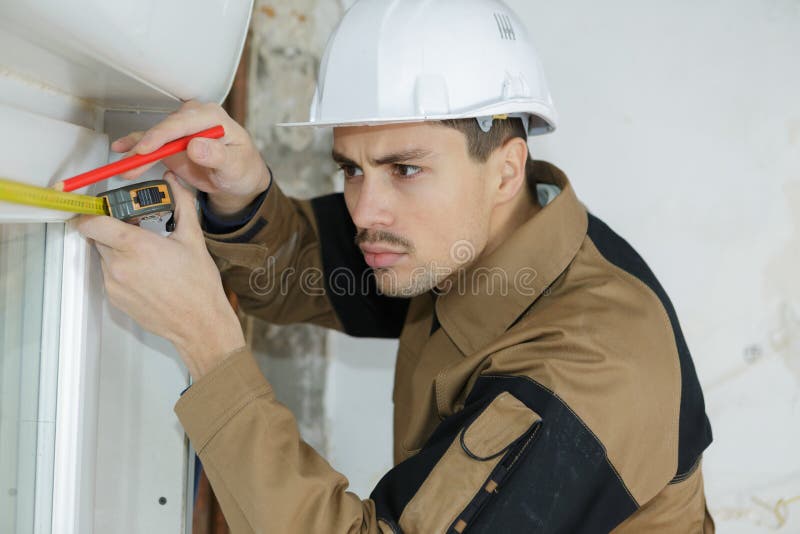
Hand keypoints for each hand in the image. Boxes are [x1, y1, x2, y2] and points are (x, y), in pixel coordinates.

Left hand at [77, 173, 245, 379]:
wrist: (199, 323)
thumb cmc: (199, 286)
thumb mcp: (193, 239)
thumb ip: (181, 204)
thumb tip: (174, 182)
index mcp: (136, 246)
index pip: (92, 222)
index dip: (93, 211)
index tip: (104, 208)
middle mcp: (119, 265)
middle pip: (98, 236)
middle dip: (113, 229)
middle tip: (136, 229)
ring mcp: (114, 284)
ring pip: (104, 256)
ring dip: (119, 251)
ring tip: (148, 255)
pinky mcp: (115, 298)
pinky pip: (110, 275)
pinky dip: (123, 270)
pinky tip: (148, 274)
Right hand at [112, 101, 270, 215]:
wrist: (239, 180)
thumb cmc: (242, 168)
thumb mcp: (236, 165)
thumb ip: (217, 155)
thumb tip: (196, 146)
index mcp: (212, 117)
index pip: (183, 123)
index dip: (162, 136)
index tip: (147, 149)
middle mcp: (194, 118)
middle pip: (164, 129)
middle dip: (145, 146)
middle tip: (130, 162)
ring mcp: (181, 130)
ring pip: (153, 137)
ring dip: (136, 152)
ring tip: (123, 165)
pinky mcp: (171, 143)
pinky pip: (150, 144)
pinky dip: (135, 149)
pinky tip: (122, 151)